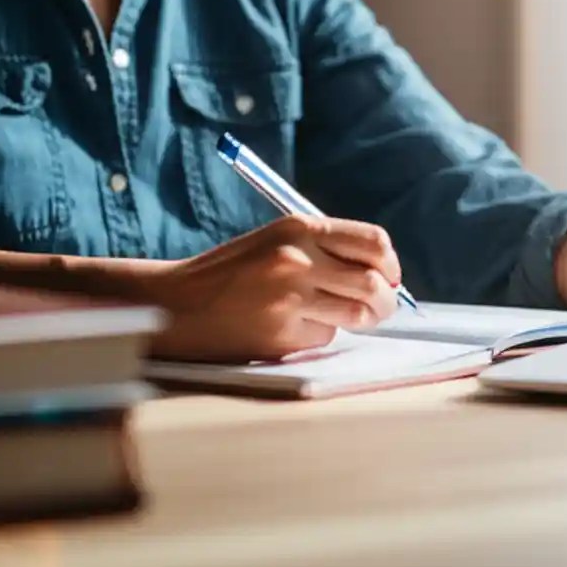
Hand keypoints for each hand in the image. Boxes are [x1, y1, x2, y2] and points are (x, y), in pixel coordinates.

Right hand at [139, 216, 401, 361]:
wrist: (176, 304)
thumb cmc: (233, 272)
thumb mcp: (278, 242)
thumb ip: (327, 251)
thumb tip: (384, 277)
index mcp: (299, 229)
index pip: (374, 243)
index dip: (390, 265)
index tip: (388, 277)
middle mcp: (297, 260)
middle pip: (373, 283)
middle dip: (385, 302)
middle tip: (379, 309)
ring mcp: (289, 299)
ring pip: (355, 314)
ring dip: (358, 321)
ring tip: (340, 318)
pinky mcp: (280, 335)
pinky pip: (323, 338)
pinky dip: (317, 336)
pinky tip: (289, 328)